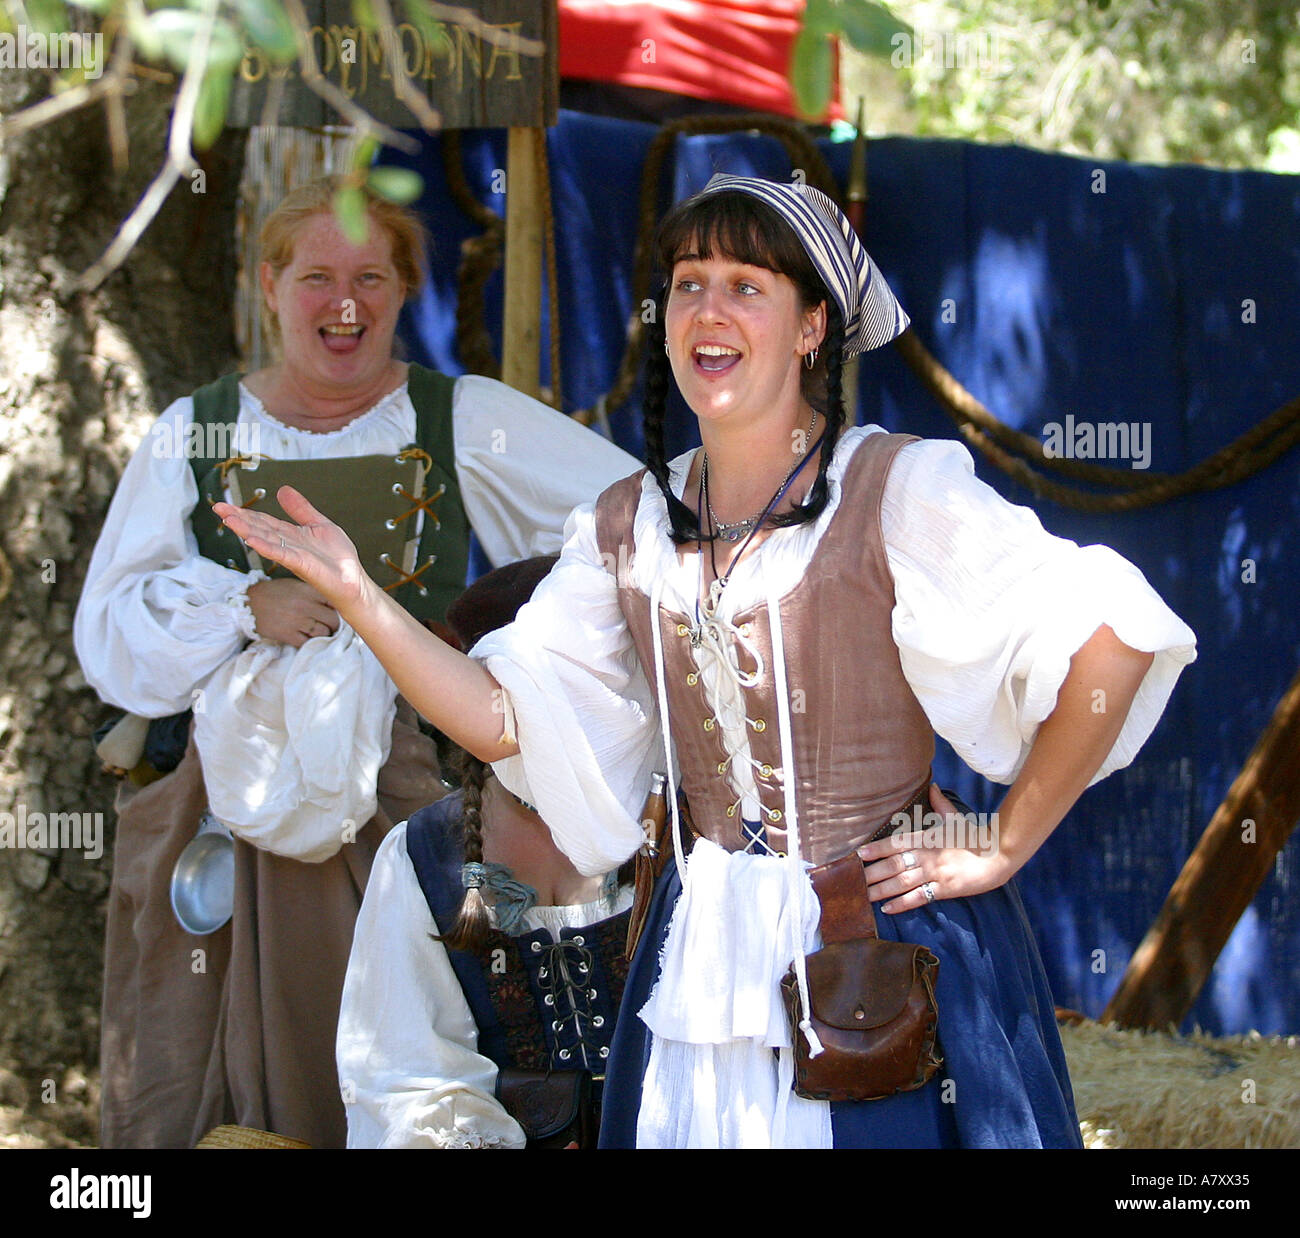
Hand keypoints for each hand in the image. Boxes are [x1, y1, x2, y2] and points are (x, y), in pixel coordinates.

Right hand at [215, 486, 370, 613]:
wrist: (353, 580)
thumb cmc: (338, 557)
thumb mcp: (319, 524)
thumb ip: (300, 509)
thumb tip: (282, 489)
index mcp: (290, 534)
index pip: (263, 521)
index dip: (245, 513)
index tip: (225, 505)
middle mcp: (287, 544)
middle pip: (259, 529)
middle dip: (239, 519)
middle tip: (218, 508)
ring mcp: (293, 555)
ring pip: (265, 540)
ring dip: (246, 530)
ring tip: (228, 520)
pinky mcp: (302, 565)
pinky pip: (281, 554)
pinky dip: (266, 547)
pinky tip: (251, 540)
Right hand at [246, 577, 339, 647]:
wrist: (248, 602)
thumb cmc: (274, 592)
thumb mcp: (296, 585)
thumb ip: (314, 594)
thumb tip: (335, 604)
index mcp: (309, 591)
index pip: (335, 602)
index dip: (339, 609)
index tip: (338, 613)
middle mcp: (305, 606)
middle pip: (334, 620)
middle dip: (335, 625)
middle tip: (331, 626)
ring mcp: (297, 621)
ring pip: (324, 633)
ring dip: (325, 635)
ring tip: (321, 633)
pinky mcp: (288, 634)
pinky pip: (307, 643)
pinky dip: (310, 643)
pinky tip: (308, 638)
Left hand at [856, 783, 1013, 913]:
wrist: (999, 855)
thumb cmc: (975, 836)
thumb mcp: (956, 818)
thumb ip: (940, 804)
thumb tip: (933, 787)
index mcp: (927, 838)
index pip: (895, 843)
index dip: (876, 848)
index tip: (858, 854)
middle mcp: (927, 855)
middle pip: (893, 865)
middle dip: (871, 873)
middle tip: (852, 880)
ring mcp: (935, 873)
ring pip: (901, 882)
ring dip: (880, 890)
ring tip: (863, 896)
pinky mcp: (945, 890)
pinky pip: (919, 898)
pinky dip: (902, 903)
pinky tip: (887, 908)